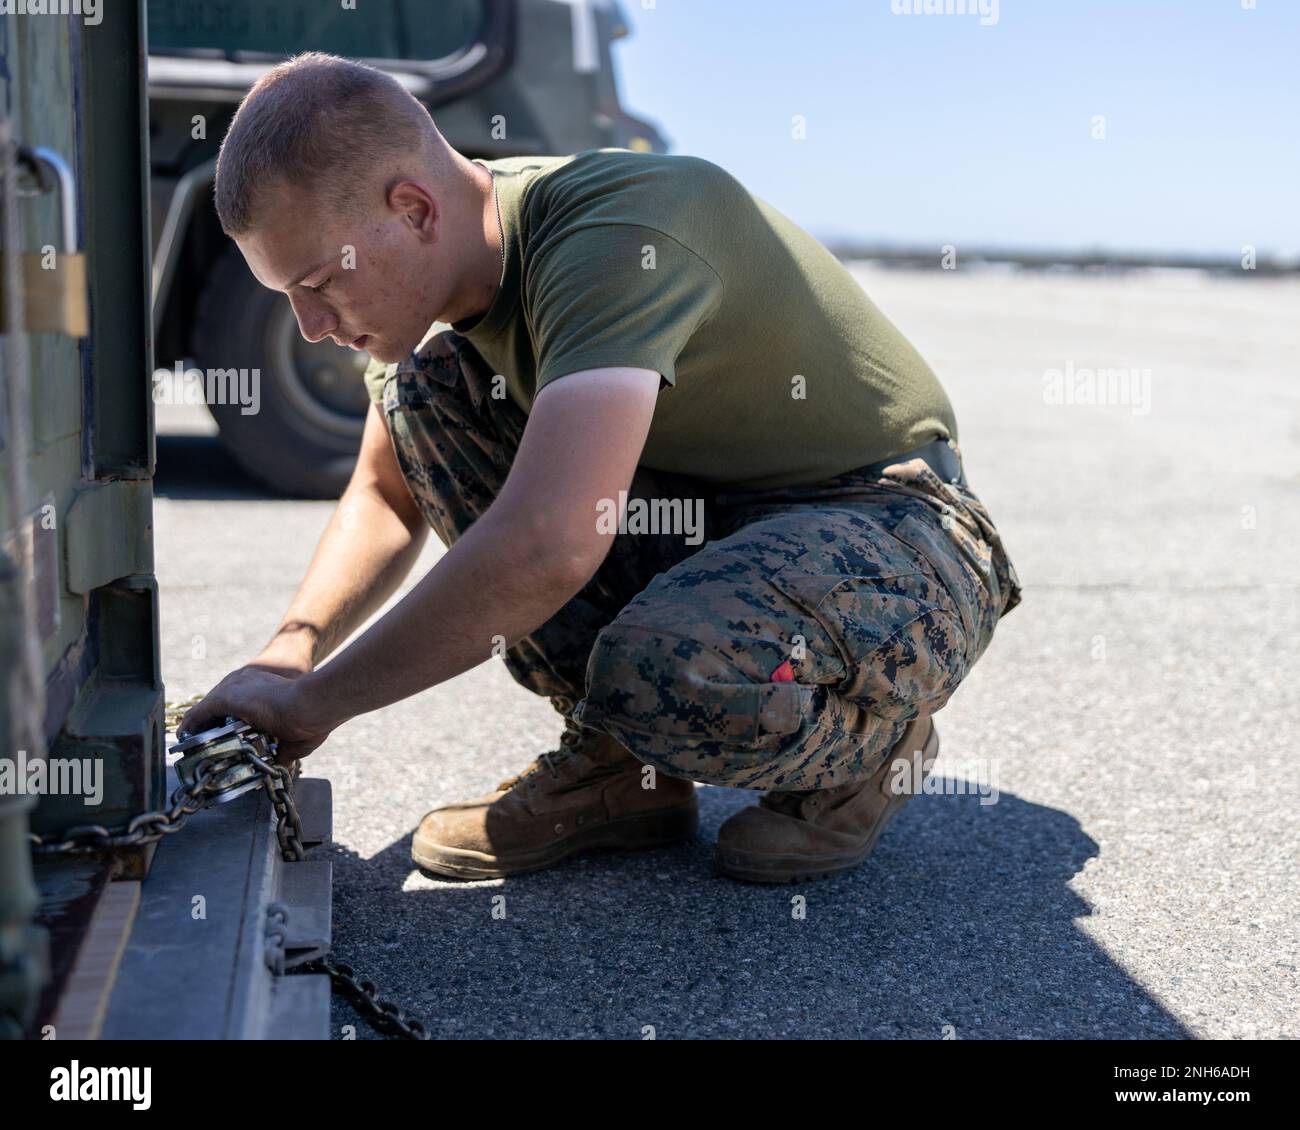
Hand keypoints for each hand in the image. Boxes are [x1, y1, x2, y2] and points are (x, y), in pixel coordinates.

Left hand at [178, 665, 334, 764]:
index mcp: (262, 689)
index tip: (222, 740)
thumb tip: (282, 764)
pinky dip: (190, 728)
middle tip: (205, 747)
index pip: (235, 708)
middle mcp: (244, 683)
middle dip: (210, 728)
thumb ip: (284, 749)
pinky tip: (185, 740)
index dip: (226, 724)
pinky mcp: (225, 697)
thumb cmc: (313, 717)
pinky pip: (198, 715)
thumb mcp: (296, 737)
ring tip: (192, 747)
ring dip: (199, 730)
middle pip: (217, 708)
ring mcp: (234, 688)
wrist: (312, 705)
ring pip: (206, 711)